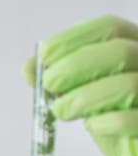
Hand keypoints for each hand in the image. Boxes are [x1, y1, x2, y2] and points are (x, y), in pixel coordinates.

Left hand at [22, 15, 137, 155]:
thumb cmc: (114, 115)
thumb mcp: (84, 92)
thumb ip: (60, 80)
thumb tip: (28, 67)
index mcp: (136, 46)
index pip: (109, 28)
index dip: (73, 39)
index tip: (44, 56)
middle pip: (119, 51)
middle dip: (75, 67)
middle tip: (48, 85)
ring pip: (128, 85)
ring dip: (85, 97)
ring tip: (61, 111)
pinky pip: (136, 119)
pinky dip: (108, 122)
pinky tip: (92, 126)